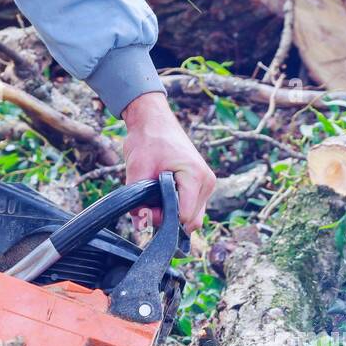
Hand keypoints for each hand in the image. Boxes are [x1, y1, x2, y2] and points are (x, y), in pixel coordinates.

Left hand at [122, 92, 215, 232]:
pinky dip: (178, 208)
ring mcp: (208, 184)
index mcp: (195, 176)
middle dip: (169, 219)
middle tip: (149, 205)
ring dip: (174, 214)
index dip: (163, 219)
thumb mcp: (137, 169)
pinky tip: (164, 195)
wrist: (154, 121)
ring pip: (194, 217)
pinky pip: (194, 208)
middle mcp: (207, 182)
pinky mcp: (203, 185)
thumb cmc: (148, 139)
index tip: (146, 208)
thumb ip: (138, 200)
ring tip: (156, 198)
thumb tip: (140, 224)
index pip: (185, 216)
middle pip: (192, 220)